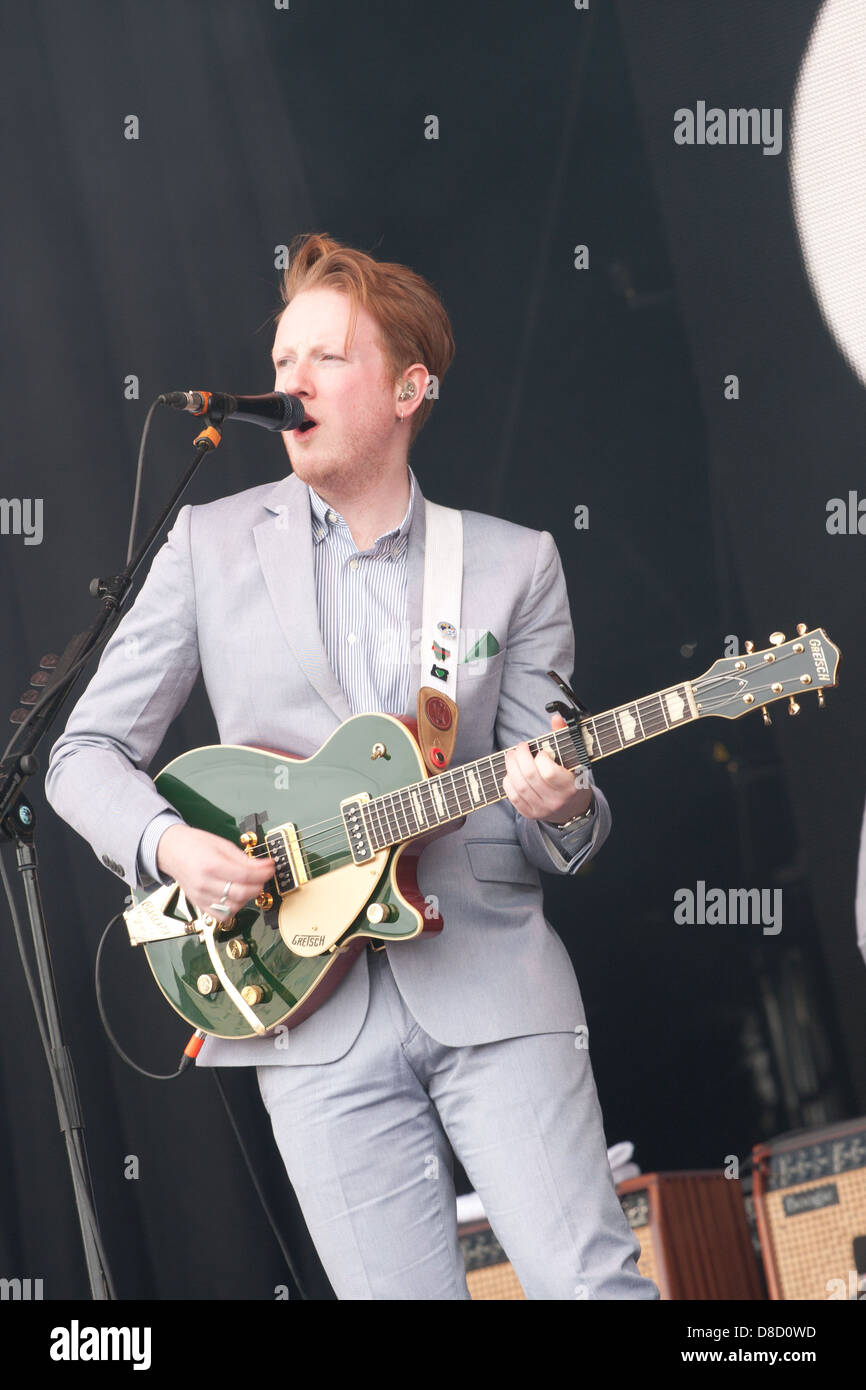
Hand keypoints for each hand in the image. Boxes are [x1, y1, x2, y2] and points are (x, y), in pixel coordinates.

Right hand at [156, 824, 273, 919]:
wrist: (172, 851)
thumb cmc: (195, 844)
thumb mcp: (222, 845)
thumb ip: (244, 859)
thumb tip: (265, 867)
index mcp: (212, 865)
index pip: (246, 875)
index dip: (263, 873)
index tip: (271, 868)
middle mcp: (205, 884)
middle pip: (242, 893)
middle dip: (259, 885)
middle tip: (263, 877)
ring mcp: (201, 897)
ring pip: (235, 907)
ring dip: (248, 898)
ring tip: (249, 885)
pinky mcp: (200, 905)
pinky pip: (223, 915)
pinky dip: (234, 908)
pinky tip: (236, 896)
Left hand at [502, 713, 591, 824]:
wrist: (574, 809)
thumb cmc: (573, 778)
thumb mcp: (575, 759)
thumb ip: (564, 736)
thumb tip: (555, 717)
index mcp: (569, 786)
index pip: (549, 772)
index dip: (541, 758)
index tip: (541, 752)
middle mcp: (555, 800)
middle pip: (529, 776)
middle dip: (520, 757)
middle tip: (519, 747)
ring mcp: (541, 809)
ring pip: (519, 786)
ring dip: (511, 766)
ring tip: (511, 756)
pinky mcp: (530, 813)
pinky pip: (513, 796)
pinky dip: (508, 782)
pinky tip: (511, 772)